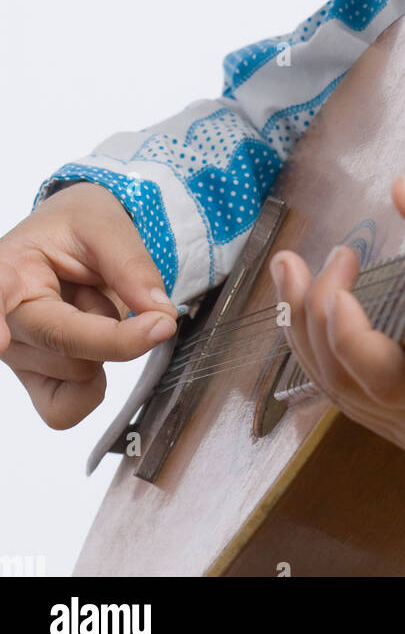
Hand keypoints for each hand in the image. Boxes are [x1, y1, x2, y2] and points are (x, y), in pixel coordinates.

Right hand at [0, 183, 177, 427]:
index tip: (0, 339)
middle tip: (120, 291)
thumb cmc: (78, 225)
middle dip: (115, 329)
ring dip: (107, 340)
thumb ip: (133, 267)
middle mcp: (4, 317)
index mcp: (11, 268)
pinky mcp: (34, 380)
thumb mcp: (107, 226)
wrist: (73, 232)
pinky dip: (95, 384)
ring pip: (79, 374)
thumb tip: (161, 316)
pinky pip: (66, 408)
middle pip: (64, 344)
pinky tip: (96, 345)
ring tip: (90, 303)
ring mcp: (17, 354)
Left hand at [270, 178, 404, 457]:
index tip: (337, 287)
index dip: (352, 341)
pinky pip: (343, 391)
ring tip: (288, 269)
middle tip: (309, 258)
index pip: (391, 382)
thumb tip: (403, 188)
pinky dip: (316, 346)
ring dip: (303, 329)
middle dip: (315, 317)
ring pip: (335, 390)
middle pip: (350, 384)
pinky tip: (304, 300)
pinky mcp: (400, 421)